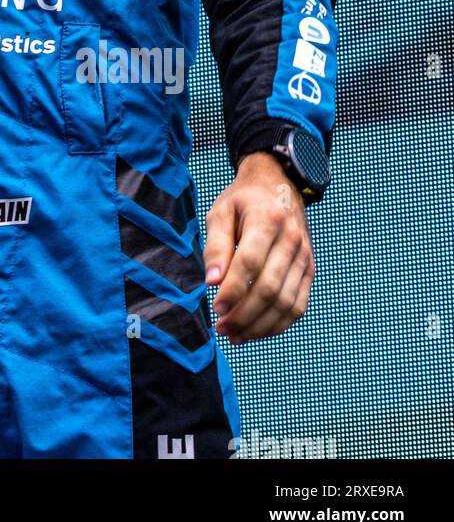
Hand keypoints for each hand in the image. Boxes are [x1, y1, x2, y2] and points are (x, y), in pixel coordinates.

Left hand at [203, 152, 313, 344]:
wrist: (278, 185)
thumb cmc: (243, 200)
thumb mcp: (221, 211)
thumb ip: (215, 245)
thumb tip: (211, 281)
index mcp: (267, 220)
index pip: (250, 262)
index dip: (233, 290)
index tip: (215, 309)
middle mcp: (292, 240)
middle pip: (270, 288)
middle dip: (244, 315)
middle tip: (222, 328)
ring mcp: (305, 257)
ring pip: (287, 303)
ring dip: (260, 326)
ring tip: (235, 336)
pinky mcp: (310, 271)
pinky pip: (298, 305)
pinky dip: (278, 324)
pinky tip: (256, 331)